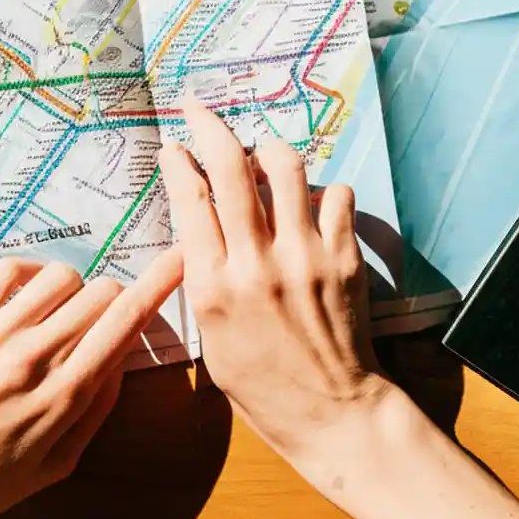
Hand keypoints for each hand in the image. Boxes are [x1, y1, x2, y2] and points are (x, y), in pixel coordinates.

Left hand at [0, 254, 181, 518]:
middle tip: (103, 323)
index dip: (161, 283)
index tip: (179, 260)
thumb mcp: (57, 465)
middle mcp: (33, 354)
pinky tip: (26, 301)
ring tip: (60, 315)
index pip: (127, 320)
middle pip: (102, 291)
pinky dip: (30, 275)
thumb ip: (97, 409)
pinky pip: (10, 268)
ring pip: (62, 274)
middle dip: (116, 300)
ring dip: (75, 289)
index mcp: (64, 395)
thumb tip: (119, 360)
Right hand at [156, 96, 393, 460]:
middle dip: (210, 126)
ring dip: (269, 150)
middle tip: (199, 109)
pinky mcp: (344, 257)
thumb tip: (199, 219)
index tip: (174, 146)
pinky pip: (336, 195)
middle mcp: (257, 262)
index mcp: (214, 285)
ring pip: (286, 166)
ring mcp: (305, 255)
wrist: (330, 409)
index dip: (179, 162)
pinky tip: (313, 205)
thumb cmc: (261, 381)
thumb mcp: (210, 334)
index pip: (191, 198)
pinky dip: (322, 191)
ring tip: (263, 156)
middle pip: (231, 166)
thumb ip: (202, 275)